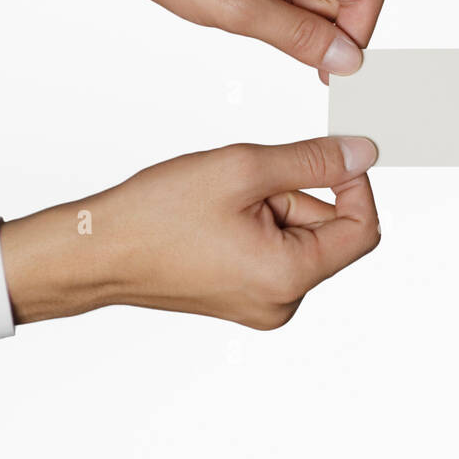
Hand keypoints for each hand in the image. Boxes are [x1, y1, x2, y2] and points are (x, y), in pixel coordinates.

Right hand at [0, 136, 380, 329]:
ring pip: (299, 236)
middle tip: (246, 181)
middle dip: (296, 194)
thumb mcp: (244, 169)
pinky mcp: (245, 297)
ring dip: (274, 206)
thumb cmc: (155, 215)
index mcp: (289, 278)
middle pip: (328, 231)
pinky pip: (275, 250)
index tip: (330, 154)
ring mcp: (263, 304)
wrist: (95, 251)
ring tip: (223, 201)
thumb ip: (313, 160)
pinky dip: (258, 223)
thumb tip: (364, 154)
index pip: (362, 229)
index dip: (354, 184)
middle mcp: (282, 303)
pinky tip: (217, 217)